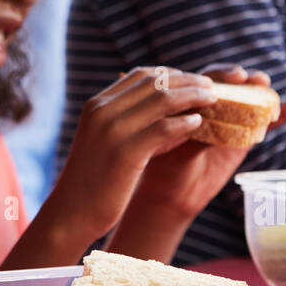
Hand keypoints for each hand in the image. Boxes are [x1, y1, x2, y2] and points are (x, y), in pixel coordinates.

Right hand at [51, 66, 227, 239]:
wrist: (73, 211)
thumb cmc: (95, 179)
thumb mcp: (107, 141)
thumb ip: (131, 121)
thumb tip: (174, 110)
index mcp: (97, 105)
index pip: (140, 75)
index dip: (171, 74)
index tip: (191, 80)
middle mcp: (103, 111)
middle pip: (154, 82)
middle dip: (187, 80)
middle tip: (210, 86)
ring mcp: (113, 130)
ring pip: (163, 99)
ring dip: (193, 96)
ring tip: (212, 100)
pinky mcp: (125, 152)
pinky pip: (163, 128)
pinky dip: (185, 122)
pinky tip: (198, 124)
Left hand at [129, 67, 285, 220]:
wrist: (172, 192)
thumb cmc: (164, 163)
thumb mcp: (173, 142)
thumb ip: (190, 129)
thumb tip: (201, 119)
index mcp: (188, 102)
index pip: (206, 80)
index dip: (218, 75)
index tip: (229, 76)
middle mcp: (210, 108)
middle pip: (230, 85)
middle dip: (240, 78)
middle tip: (246, 78)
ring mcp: (230, 122)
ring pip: (248, 101)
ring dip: (260, 90)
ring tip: (265, 84)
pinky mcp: (245, 138)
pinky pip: (265, 124)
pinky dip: (280, 115)